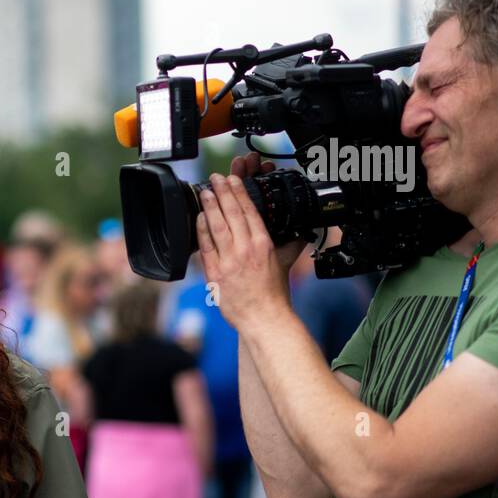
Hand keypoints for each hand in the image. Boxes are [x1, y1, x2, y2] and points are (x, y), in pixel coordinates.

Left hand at [195, 155, 297, 332]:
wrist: (264, 318)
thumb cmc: (274, 294)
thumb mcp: (284, 263)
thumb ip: (289, 245)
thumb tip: (298, 234)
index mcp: (263, 244)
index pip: (250, 212)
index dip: (239, 193)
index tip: (232, 180)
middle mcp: (246, 249)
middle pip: (232, 214)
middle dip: (223, 193)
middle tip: (215, 178)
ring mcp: (229, 261)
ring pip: (217, 227)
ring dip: (210, 207)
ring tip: (205, 192)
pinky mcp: (215, 274)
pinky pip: (206, 247)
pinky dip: (201, 230)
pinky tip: (199, 218)